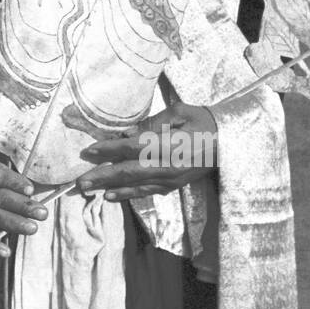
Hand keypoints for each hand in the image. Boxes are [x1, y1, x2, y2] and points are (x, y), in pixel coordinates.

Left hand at [75, 104, 217, 200]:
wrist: (229, 142)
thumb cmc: (202, 121)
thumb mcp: (179, 112)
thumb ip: (152, 124)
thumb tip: (127, 133)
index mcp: (169, 143)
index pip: (132, 147)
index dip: (109, 149)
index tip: (88, 150)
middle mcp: (168, 165)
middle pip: (129, 171)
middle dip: (102, 176)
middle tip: (80, 181)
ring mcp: (171, 178)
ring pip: (136, 185)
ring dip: (110, 187)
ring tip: (88, 190)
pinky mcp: (174, 185)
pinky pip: (147, 192)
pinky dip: (128, 194)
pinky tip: (112, 196)